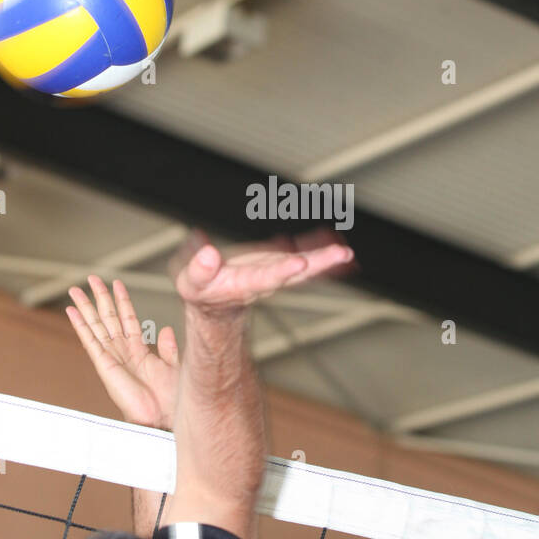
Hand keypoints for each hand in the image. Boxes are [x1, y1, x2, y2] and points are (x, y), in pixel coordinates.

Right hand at [66, 275, 178, 429]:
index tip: (117, 283)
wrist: (164, 417)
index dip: (122, 300)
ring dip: (85, 307)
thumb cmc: (170, 399)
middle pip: (107, 318)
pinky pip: (89, 341)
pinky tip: (72, 312)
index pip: (127, 318)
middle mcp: (122, 352)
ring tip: (75, 290)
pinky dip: (80, 326)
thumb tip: (166, 329)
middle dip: (100, 297)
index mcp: (139, 350)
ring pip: (95, 326)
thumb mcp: (174, 366)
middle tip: (91, 278)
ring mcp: (111, 357)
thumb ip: (169, 348)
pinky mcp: (103, 365)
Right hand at [172, 233, 353, 312]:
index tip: (299, 263)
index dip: (281, 271)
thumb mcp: (192, 284)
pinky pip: (303, 255)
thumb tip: (208, 254)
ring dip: (326, 258)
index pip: (265, 279)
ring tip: (346, 252)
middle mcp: (265, 281)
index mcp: (243, 286)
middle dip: (318, 264)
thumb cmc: (201, 291)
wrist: (215, 299)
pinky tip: (335, 239)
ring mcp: (276, 273)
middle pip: (295, 273)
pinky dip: (317, 247)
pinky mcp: (279, 264)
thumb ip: (200, 271)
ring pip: (305, 266)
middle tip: (340, 254)